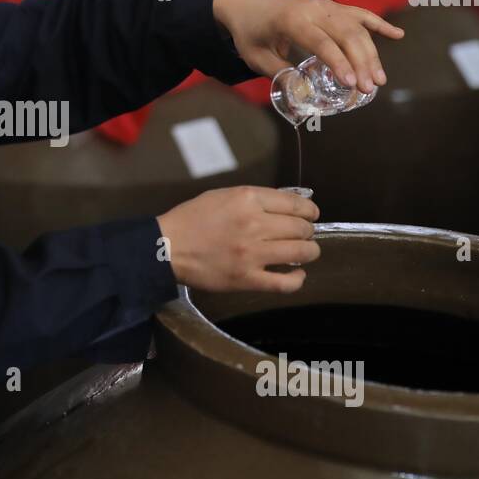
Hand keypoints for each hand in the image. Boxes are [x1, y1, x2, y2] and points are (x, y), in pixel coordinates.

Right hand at [157, 186, 319, 292]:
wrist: (167, 247)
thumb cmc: (192, 218)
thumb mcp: (222, 195)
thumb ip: (253, 198)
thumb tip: (285, 205)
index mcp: (248, 200)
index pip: (295, 204)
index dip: (309, 211)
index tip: (311, 215)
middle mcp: (255, 224)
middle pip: (301, 228)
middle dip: (307, 231)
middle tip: (302, 235)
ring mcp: (253, 254)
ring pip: (301, 252)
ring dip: (309, 252)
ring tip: (305, 253)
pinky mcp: (247, 279)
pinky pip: (284, 283)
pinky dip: (297, 279)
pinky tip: (297, 275)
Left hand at [213, 0, 403, 92]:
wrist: (246, 1)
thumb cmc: (250, 32)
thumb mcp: (255, 57)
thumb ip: (279, 74)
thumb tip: (301, 97)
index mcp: (292, 20)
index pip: (321, 42)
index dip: (338, 62)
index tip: (351, 83)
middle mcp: (313, 9)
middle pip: (345, 35)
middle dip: (360, 62)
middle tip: (369, 88)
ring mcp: (325, 5)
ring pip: (356, 28)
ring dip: (371, 53)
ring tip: (379, 79)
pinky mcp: (332, 7)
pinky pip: (360, 15)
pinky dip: (379, 24)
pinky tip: (398, 35)